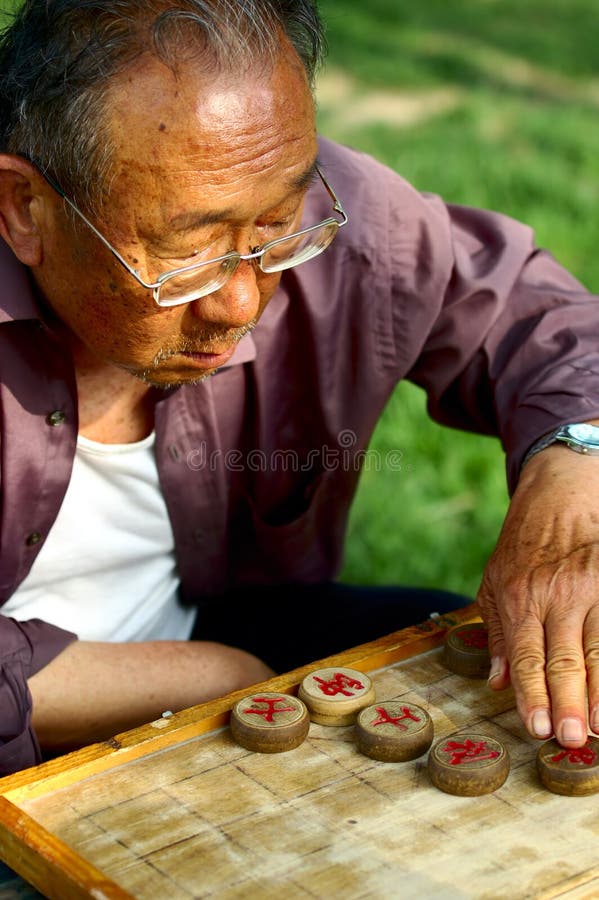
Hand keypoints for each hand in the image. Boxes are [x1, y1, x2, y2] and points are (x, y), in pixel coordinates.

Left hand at [477, 445, 598, 747]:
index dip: (532, 695)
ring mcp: (591, 588)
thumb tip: (496, 683)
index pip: (525, 656)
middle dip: (567, 703)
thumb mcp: (493, 582)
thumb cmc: (521, 545)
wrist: (558, 496)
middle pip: (564, 659)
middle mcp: (556, 596)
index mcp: (520, 598)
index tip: (536, 728)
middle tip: (571, 738)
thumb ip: (496, 633)